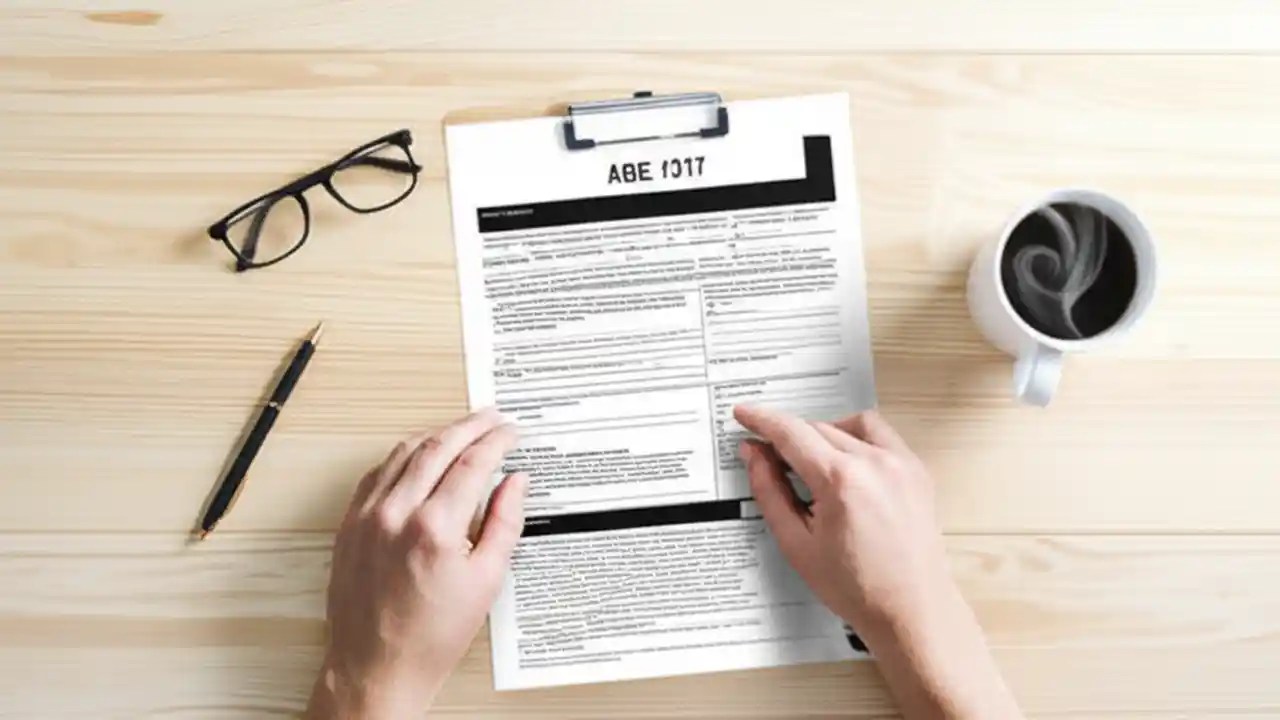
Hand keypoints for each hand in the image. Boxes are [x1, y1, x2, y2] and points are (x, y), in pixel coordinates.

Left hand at [306, 408, 526, 719]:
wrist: (377, 667)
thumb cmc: (429, 637)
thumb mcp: (486, 581)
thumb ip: (504, 523)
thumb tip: (515, 483)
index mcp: (434, 528)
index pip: (472, 463)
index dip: (497, 441)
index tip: (511, 433)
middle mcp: (395, 515)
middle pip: (438, 446)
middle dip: (470, 426)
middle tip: (492, 418)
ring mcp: (367, 517)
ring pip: (404, 452)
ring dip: (436, 434)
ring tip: (460, 430)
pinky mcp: (349, 524)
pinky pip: (377, 473)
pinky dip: (403, 456)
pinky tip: (418, 456)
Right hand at [734, 404, 946, 633]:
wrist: (911, 609)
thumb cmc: (858, 587)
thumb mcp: (796, 543)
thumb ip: (770, 491)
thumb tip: (753, 455)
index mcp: (841, 481)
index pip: (791, 433)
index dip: (762, 420)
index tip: (745, 414)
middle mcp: (875, 464)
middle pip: (817, 428)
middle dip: (789, 437)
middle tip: (771, 459)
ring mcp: (901, 463)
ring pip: (850, 425)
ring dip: (824, 433)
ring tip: (812, 463)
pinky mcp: (917, 470)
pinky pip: (881, 436)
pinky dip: (858, 439)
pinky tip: (846, 465)